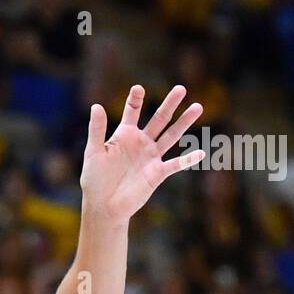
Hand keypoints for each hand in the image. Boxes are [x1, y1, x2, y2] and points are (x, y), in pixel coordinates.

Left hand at [80, 85, 203, 225]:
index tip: (138, 88)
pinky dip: (187, 160)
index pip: (132, 112)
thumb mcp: (94, 152)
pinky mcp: (157, 173)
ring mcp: (151, 157)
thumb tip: (96, 106)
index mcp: (124, 135)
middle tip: (181, 88)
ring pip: (171, 135)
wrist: (103, 206)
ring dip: (184, 122)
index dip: (136, 100)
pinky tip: (199, 152)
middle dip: (169, 104)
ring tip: (198, 107)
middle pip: (159, 119)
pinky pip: (175, 164)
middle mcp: (141, 142)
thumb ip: (97, 130)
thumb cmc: (95, 180)